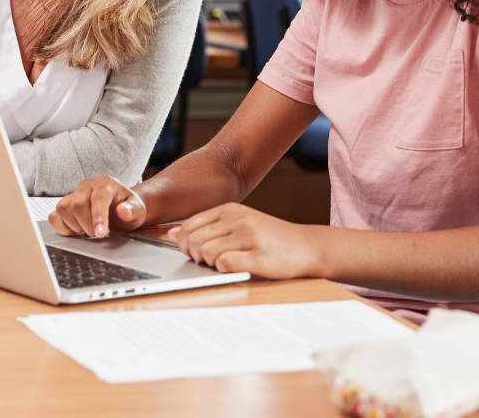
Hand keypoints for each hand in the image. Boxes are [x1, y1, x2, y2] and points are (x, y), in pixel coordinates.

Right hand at [49, 177, 145, 237]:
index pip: (98, 198)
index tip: (101, 233)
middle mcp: (86, 185)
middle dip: (88, 225)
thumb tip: (123, 211)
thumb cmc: (128, 208)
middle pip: (77, 205)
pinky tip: (76, 231)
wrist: (122, 209)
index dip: (98, 217)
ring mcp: (73, 194)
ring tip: (89, 230)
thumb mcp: (137, 210)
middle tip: (100, 233)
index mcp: (105, 183)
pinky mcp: (65, 205)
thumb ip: (132, 210)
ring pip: (63, 209)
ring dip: (76, 227)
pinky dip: (63, 227)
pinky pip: (54, 216)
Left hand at [168, 203, 320, 279]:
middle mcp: (237, 219)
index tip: (192, 252)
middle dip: (194, 256)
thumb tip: (171, 233)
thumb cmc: (269, 238)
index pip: (189, 225)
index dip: (183, 243)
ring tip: (223, 263)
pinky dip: (223, 269)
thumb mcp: (237, 224)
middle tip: (207, 261)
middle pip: (194, 240)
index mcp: (229, 209)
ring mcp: (248, 236)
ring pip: (206, 253)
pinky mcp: (258, 256)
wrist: (307, 246)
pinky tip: (234, 267)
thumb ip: (205, 227)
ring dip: (209, 264)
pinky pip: (224, 264)